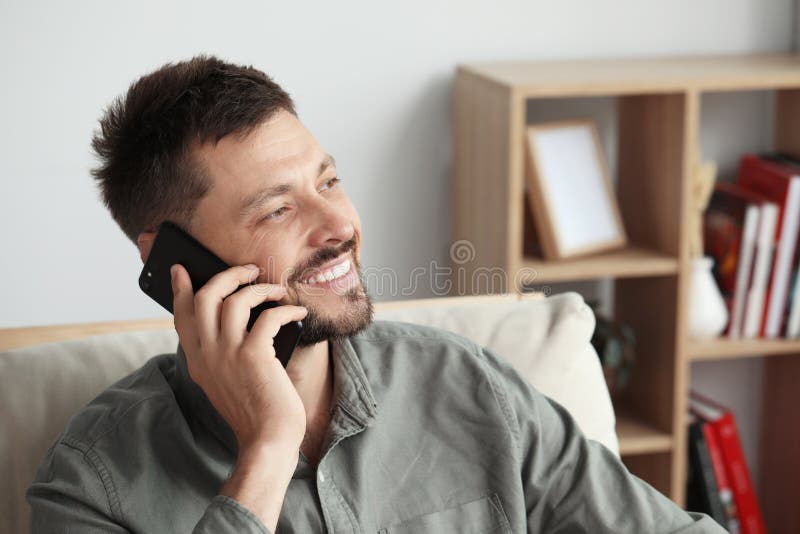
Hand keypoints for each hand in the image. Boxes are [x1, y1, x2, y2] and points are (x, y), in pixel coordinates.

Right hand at [170, 263, 308, 451]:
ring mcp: (227, 354)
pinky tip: (297, 313)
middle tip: (248, 271)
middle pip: (206, 296)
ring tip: (277, 290)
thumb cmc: (255, 409)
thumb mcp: (227, 380)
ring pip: (235, 299)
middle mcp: (207, 354)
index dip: (180, 290)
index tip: (181, 270)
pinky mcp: (253, 356)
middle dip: (227, 275)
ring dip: (260, 288)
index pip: (181, 316)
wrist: (267, 439)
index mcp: (197, 361)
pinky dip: (286, 310)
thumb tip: (236, 314)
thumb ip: (223, 352)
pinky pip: (269, 317)